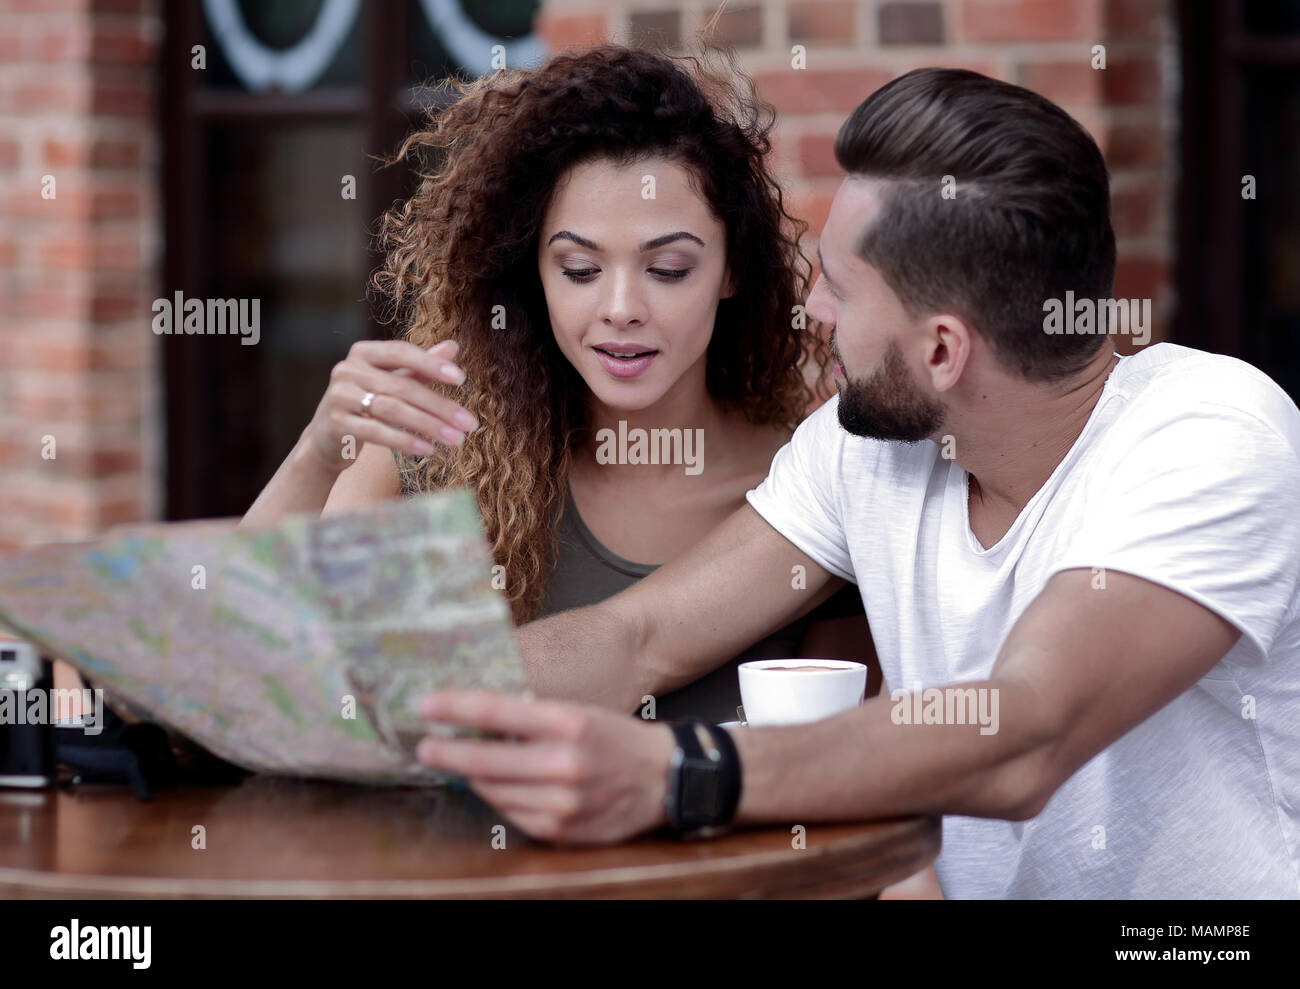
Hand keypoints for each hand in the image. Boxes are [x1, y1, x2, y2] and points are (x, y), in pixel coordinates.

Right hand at [301, 339, 478, 475]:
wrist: (326, 437)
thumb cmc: (366, 403)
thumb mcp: (392, 381)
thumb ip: (421, 366)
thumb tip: (453, 346)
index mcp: (363, 353)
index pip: (401, 352)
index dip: (431, 363)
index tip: (461, 379)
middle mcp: (347, 370)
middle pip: (402, 387)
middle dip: (440, 406)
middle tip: (469, 423)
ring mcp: (339, 396)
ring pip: (392, 410)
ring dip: (428, 425)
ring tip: (455, 440)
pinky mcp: (336, 424)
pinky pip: (376, 432)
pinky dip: (405, 441)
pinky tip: (428, 449)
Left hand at [415, 691, 676, 844]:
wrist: (661, 779)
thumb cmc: (614, 738)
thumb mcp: (577, 712)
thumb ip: (531, 716)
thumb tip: (476, 716)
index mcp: (569, 722)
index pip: (498, 711)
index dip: (455, 707)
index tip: (425, 704)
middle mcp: (565, 763)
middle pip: (485, 759)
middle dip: (448, 750)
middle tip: (425, 744)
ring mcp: (561, 802)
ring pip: (493, 790)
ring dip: (474, 775)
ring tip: (462, 762)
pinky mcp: (559, 830)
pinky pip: (510, 814)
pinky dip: (499, 798)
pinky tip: (498, 785)